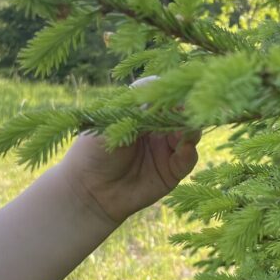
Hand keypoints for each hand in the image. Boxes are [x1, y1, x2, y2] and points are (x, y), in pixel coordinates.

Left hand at [57, 79, 200, 225]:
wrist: (89, 192)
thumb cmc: (93, 153)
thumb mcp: (109, 123)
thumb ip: (135, 108)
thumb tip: (159, 87)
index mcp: (140, 112)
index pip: (161, 95)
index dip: (169, 92)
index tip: (174, 90)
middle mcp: (156, 128)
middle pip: (180, 113)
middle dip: (186, 110)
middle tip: (188, 109)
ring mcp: (166, 149)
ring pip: (189, 133)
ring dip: (190, 129)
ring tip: (185, 129)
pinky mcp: (172, 171)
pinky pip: (188, 159)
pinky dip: (189, 152)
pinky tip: (184, 148)